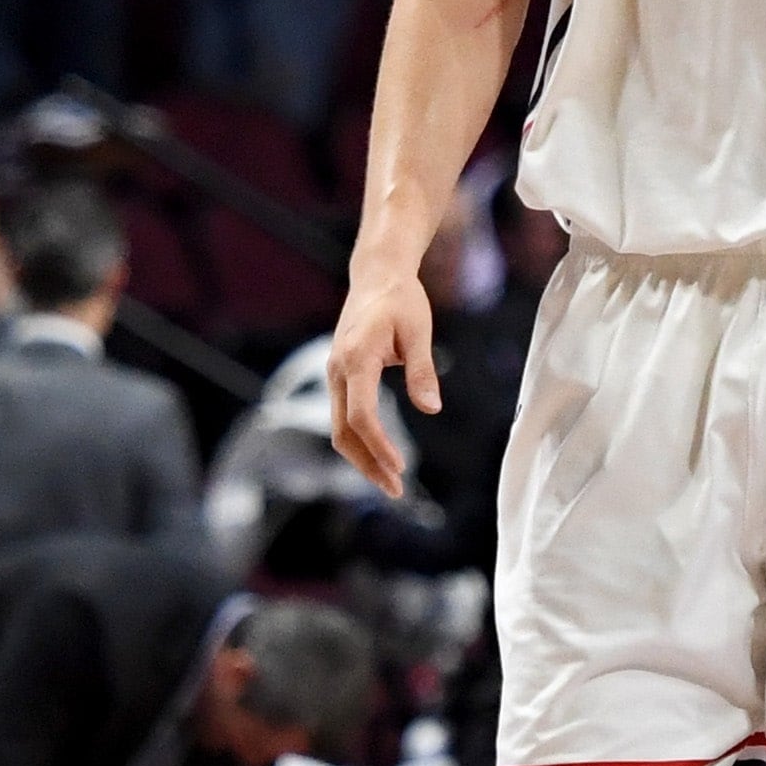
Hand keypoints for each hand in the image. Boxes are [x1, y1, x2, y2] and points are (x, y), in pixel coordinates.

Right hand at [328, 263, 438, 496]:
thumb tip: (431, 409)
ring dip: (362, 457)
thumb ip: (422, 371)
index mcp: (357, 359)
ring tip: (391, 480)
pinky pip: (343, 417)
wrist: (376, 276)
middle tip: (396, 490)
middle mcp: (337, 370)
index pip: (361, 415)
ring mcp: (334, 374)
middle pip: (343, 431)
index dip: (379, 445)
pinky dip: (359, 441)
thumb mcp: (419, 331)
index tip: (400, 467)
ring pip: (339, 428)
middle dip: (367, 464)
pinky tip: (380, 455)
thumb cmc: (401, 300)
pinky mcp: (340, 376)